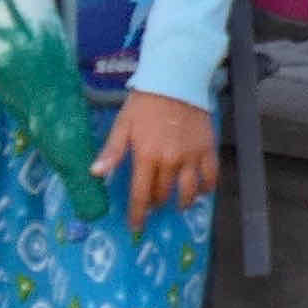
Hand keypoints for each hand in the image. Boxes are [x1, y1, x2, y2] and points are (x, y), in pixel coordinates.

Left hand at [97, 90, 220, 226]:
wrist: (175, 81)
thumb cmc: (144, 103)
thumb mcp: (123, 125)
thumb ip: (112, 151)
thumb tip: (95, 174)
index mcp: (146, 156)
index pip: (140, 194)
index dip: (138, 214)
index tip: (136, 226)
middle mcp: (170, 161)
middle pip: (163, 194)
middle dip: (156, 203)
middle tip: (153, 203)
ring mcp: (191, 156)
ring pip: (189, 191)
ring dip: (183, 202)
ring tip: (179, 204)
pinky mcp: (207, 149)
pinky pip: (211, 176)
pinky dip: (207, 188)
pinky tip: (202, 190)